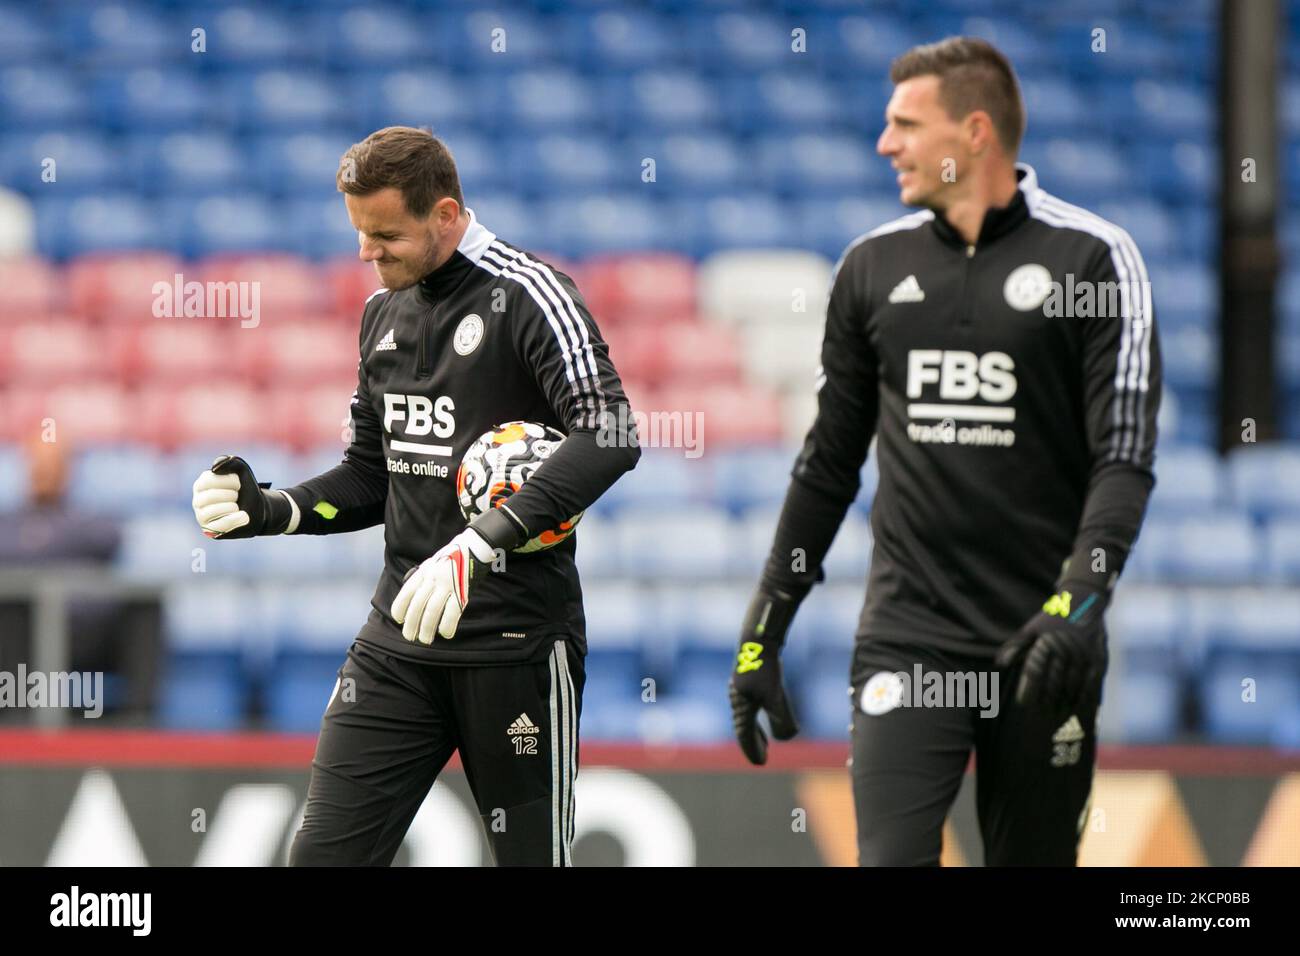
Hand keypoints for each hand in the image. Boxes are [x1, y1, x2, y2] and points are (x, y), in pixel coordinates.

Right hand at [192, 455, 292, 538]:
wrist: (258, 509)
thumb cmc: (246, 489)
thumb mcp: (242, 471)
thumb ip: (231, 462)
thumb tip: (215, 468)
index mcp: (202, 484)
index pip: (209, 480)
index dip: (229, 481)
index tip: (239, 484)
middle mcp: (198, 500)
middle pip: (210, 497)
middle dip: (231, 495)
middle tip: (237, 496)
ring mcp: (202, 516)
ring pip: (212, 512)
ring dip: (232, 507)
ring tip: (238, 506)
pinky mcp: (210, 530)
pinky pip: (219, 526)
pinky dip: (235, 519)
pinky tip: (244, 516)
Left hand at [390, 528, 496, 643]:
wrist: (474, 546)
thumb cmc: (452, 558)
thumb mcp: (432, 564)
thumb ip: (422, 579)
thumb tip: (412, 599)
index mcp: (424, 571)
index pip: (407, 592)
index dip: (400, 608)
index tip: (400, 620)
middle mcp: (433, 578)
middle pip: (418, 605)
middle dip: (412, 624)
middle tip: (410, 637)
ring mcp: (448, 584)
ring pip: (432, 610)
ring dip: (427, 628)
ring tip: (425, 640)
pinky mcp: (462, 590)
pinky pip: (453, 611)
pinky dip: (448, 624)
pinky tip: (446, 634)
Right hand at [729, 588, 799, 764]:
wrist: (758, 638)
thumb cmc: (765, 668)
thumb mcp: (776, 696)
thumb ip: (782, 720)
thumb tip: (787, 738)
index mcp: (740, 706)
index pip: (744, 734)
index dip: (753, 749)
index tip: (761, 763)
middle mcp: (737, 698)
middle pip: (743, 727)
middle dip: (753, 742)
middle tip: (763, 755)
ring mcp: (741, 687)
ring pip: (747, 715)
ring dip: (756, 729)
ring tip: (765, 738)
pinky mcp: (748, 677)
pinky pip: (751, 703)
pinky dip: (758, 714)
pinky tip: (766, 709)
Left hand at [995, 584, 1108, 716]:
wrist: (1082, 602)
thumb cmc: (1051, 619)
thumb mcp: (1030, 628)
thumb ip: (1015, 646)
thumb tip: (1000, 664)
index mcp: (1046, 642)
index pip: (1035, 672)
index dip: (1029, 690)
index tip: (1023, 705)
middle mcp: (1066, 649)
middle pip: (1055, 682)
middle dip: (1048, 702)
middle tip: (1041, 716)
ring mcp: (1085, 655)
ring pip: (1074, 686)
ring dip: (1066, 704)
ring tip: (1058, 717)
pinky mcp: (1099, 658)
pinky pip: (1093, 683)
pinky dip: (1087, 698)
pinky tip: (1081, 709)